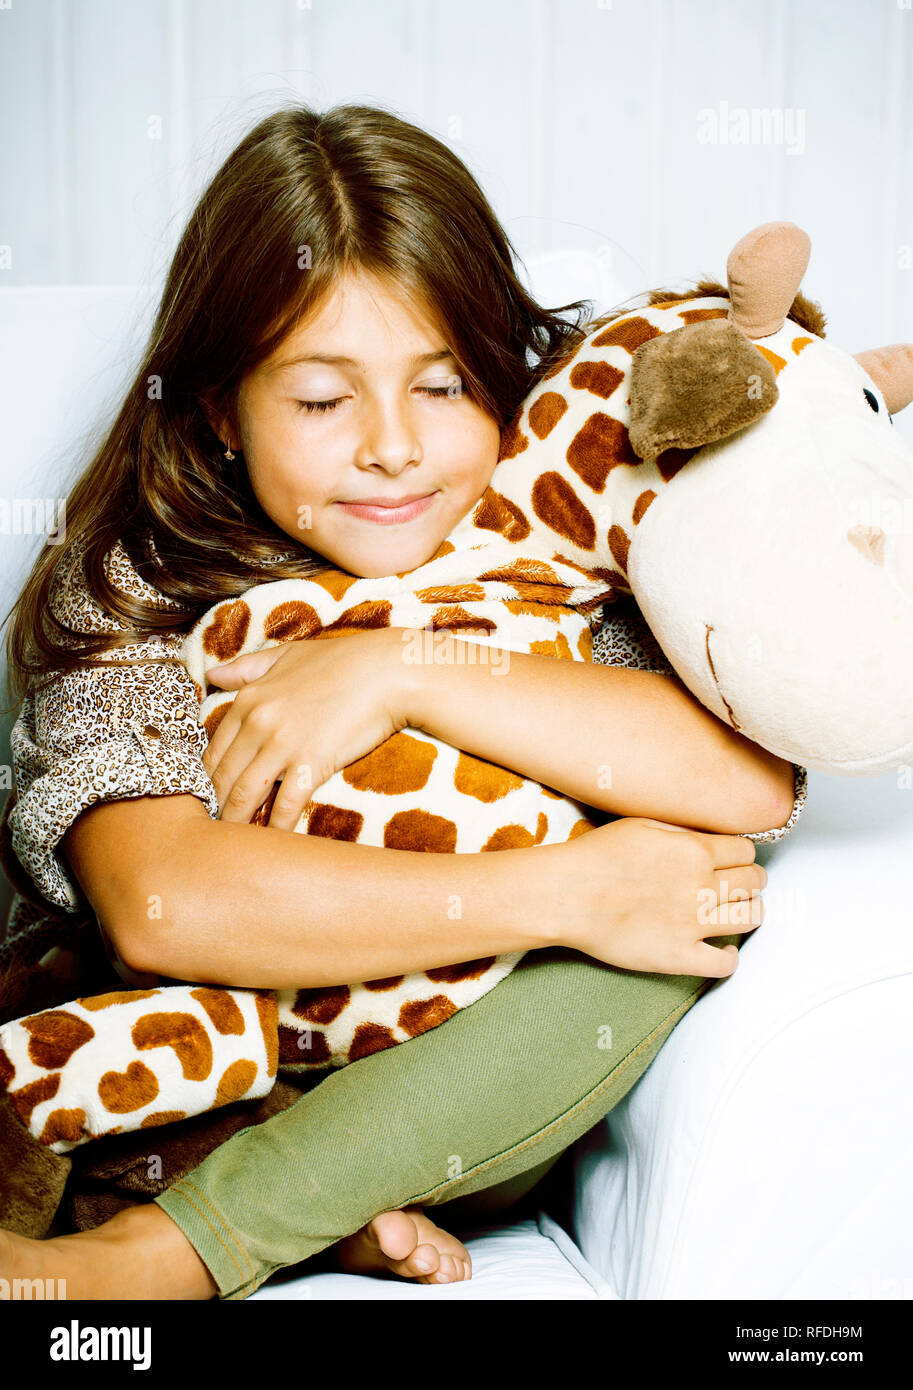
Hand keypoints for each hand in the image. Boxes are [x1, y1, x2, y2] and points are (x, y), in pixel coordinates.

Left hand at [201, 629, 409, 828]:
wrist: (388, 671)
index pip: (212, 750)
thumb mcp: (286, 656)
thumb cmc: (342, 662)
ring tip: (231, 848)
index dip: (204, 780)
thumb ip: (245, 668)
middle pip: (221, 777)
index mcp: (249, 699)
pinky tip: (271, 845)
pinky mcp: (311, 763)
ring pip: (244, 795)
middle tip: (210, 831)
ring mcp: (282, 745)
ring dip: (234, 824)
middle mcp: (257, 723)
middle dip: (212, 807)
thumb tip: (210, 675)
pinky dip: (275, 829)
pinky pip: (285, 806)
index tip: (206, 800)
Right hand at [548, 816, 765, 977]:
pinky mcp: (679, 956)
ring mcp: (693, 925)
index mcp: (695, 851)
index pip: (746, 851)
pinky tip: (722, 949)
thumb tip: (706, 837)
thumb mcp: (641, 825)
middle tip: (738, 883)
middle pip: (754, 882)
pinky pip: (724, 963)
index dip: (742, 854)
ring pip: (750, 918)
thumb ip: (681, 831)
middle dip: (751, 880)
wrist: (567, 895)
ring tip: (738, 911)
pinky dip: (730, 957)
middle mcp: (702, 887)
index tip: (733, 859)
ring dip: (749, 912)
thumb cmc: (596, 856)